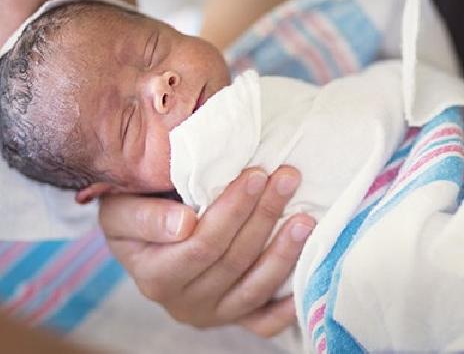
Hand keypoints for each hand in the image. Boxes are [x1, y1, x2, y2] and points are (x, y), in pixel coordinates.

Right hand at [98, 166, 314, 336]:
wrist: (142, 239)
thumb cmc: (137, 213)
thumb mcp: (121, 209)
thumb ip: (145, 217)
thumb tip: (184, 225)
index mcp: (155, 276)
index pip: (201, 244)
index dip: (232, 211)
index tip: (256, 175)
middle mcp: (183, 303)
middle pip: (234, 260)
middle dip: (264, 216)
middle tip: (287, 178)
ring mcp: (213, 314)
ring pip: (255, 287)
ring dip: (284, 252)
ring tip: (305, 217)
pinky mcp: (235, 319)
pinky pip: (266, 322)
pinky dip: (289, 305)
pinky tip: (309, 276)